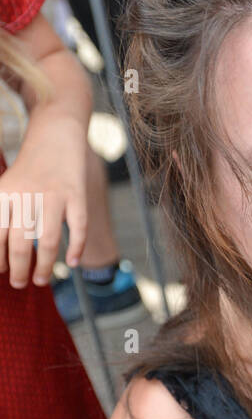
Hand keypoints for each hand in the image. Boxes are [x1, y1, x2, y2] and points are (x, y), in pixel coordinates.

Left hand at [0, 114, 86, 286]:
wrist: (55, 135)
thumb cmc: (28, 172)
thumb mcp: (5, 188)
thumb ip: (1, 217)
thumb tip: (1, 252)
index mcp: (4, 195)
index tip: (2, 272)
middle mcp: (27, 196)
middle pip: (19, 242)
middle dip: (18, 269)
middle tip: (19, 284)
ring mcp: (54, 195)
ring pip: (47, 240)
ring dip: (44, 265)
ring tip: (41, 280)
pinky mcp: (76, 194)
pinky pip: (78, 227)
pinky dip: (76, 248)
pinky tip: (73, 263)